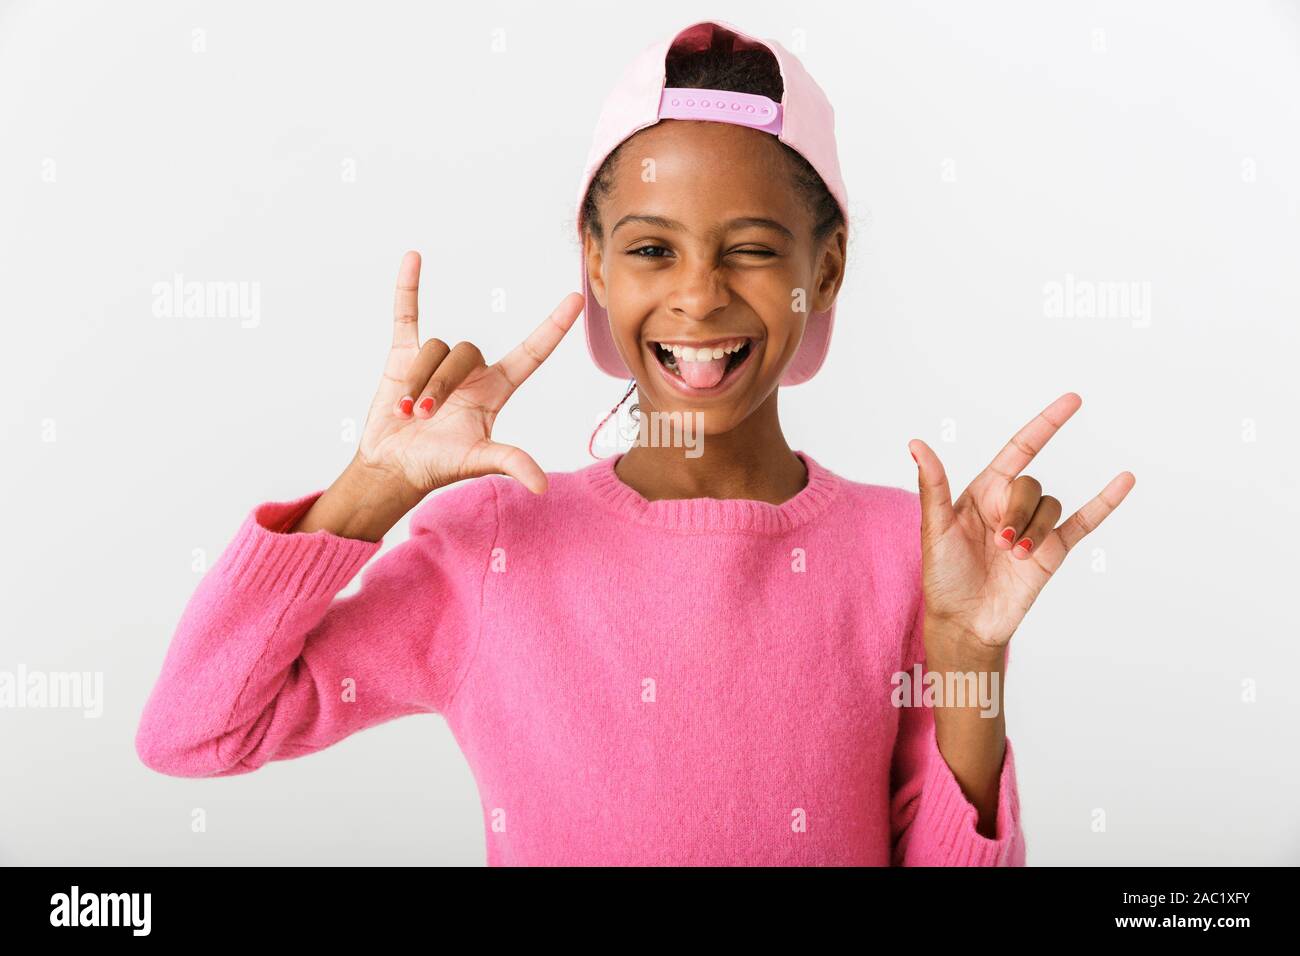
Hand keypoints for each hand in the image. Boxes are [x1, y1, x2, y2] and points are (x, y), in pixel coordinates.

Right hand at [354, 250, 582, 498]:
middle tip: (423, 416)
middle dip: (439, 384)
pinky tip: (413, 258)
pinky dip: (408, 288)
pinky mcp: (404, 355)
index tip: (576, 298)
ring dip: (418, 381)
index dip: (553, 327)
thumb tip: (541, 485)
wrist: (392, 466)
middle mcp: (472, 372)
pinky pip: (409, 314)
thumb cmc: (437, 466)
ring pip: (435, 347)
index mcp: (495, 390)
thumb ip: (510, 462)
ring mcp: (438, 361)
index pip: (532, 352)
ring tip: (406, 411)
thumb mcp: (477, 461)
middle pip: (465, 351)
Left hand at [908, 393, 1134, 661]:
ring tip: (1015, 556)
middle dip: (1018, 513)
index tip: (1073, 400)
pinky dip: (1105, 502)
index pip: (1020, 449)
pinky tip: (1124, 480)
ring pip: (1051, 506)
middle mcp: (1010, 505)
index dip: (1046, 425)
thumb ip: (933, 485)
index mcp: (983, 492)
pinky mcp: (1053, 551)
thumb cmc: (943, 576)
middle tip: (1001, 544)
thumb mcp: (935, 527)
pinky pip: (1084, 521)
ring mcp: (1034, 528)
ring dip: (1036, 529)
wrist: (965, 622)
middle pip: (1031, 485)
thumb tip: (916, 443)